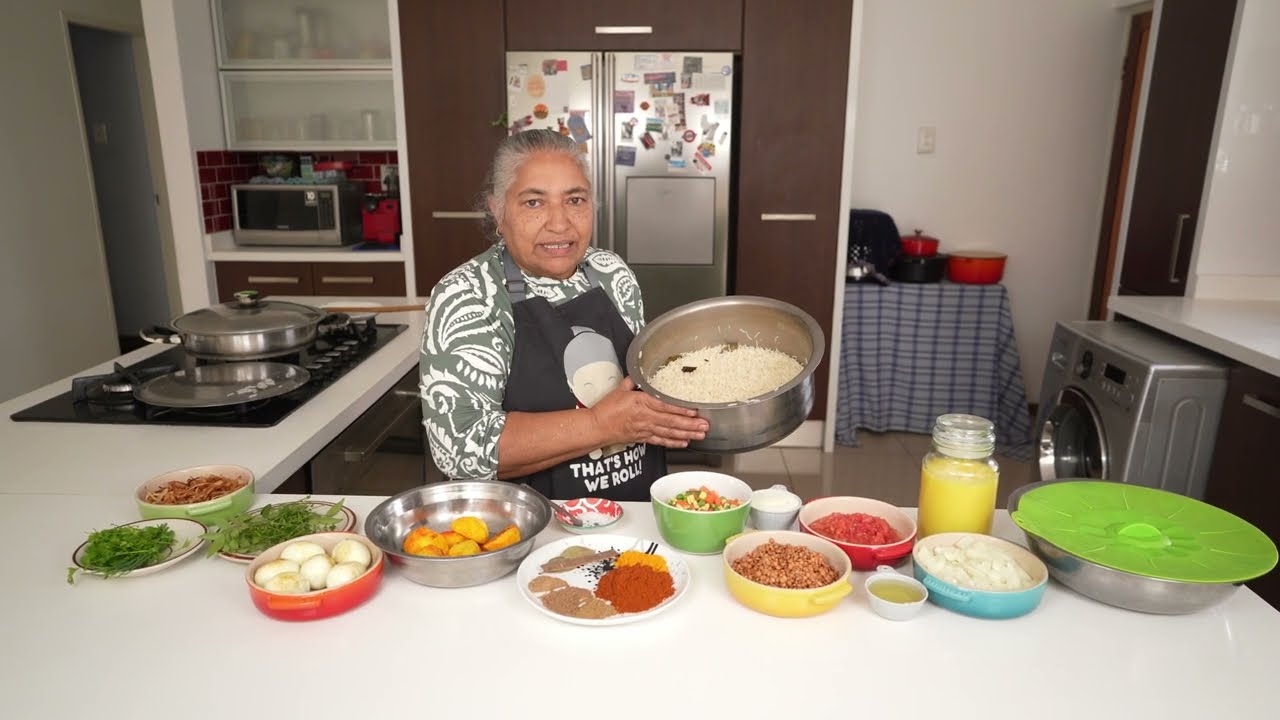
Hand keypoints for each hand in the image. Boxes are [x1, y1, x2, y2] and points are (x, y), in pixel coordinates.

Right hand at [587, 377, 708, 448]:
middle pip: (671, 421)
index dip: (680, 410)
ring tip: (700, 434)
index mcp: (640, 402)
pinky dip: (674, 443)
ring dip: (686, 434)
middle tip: (705, 425)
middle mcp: (644, 417)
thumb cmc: (606, 408)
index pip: (664, 406)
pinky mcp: (643, 438)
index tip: (694, 411)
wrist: (597, 426)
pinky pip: (661, 441)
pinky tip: (685, 442)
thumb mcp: (619, 389)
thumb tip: (641, 373)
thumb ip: (633, 381)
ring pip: (669, 432)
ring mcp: (645, 429)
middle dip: (690, 424)